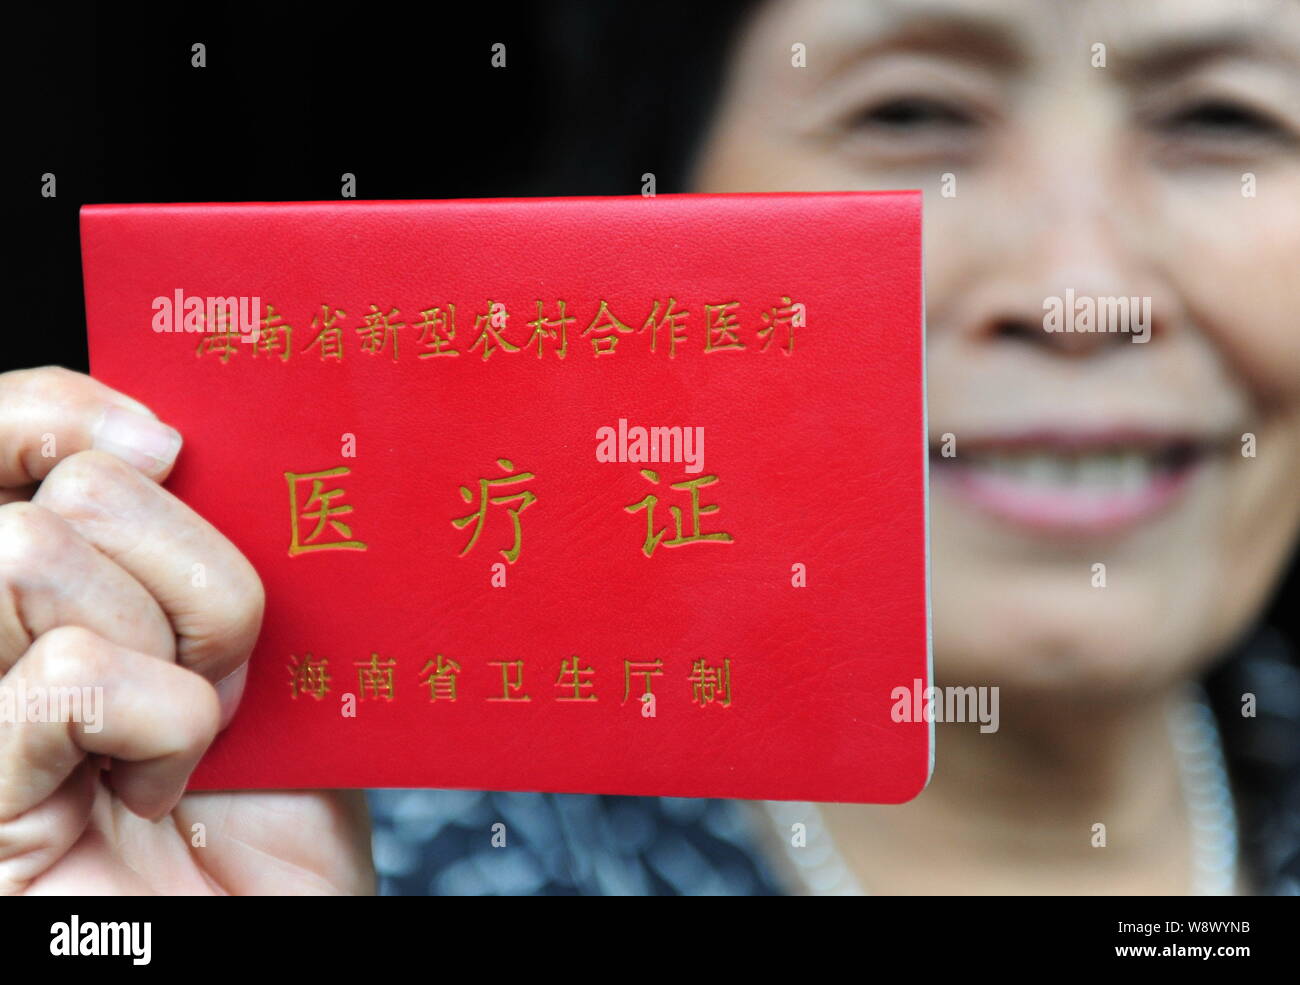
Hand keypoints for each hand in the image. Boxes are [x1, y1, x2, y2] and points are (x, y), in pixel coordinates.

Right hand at [0, 366, 374, 893]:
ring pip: (32, 556)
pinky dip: (162, 725)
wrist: (274, 921)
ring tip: (188, 733)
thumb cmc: (270, 793)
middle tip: (217, 666)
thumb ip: (208, 535)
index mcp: (36, 584)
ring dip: (175, 647)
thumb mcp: (257, 641)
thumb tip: (172, 435)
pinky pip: (69, 676)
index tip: (168, 444)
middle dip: (186, 571)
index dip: (56, 410)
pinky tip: (156, 787)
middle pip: (55, 492)